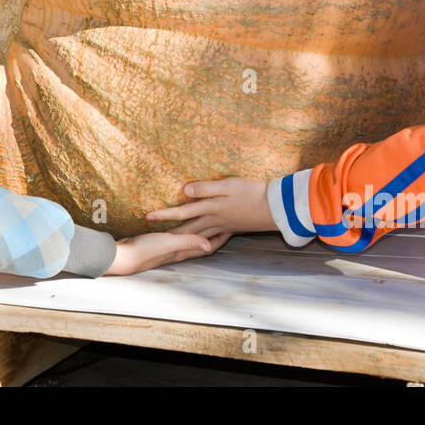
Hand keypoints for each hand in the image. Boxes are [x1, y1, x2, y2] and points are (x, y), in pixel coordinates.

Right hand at [104, 230, 230, 275]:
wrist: (123, 256)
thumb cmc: (145, 250)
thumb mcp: (168, 243)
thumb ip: (188, 242)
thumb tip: (210, 246)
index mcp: (184, 250)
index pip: (209, 245)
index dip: (222, 237)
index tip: (234, 227)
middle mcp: (180, 250)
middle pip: (203, 242)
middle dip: (216, 232)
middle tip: (226, 220)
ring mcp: (170, 247)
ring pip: (192, 238)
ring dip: (202, 230)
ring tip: (210, 219)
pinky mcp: (161, 242)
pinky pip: (180, 234)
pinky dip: (186, 228)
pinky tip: (183, 221)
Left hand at [144, 177, 274, 238]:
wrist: (275, 209)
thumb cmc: (252, 192)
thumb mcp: (228, 185)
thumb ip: (206, 188)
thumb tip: (185, 190)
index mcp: (211, 209)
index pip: (182, 212)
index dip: (165, 214)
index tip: (148, 216)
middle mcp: (214, 221)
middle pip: (187, 228)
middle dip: (170, 232)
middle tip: (154, 237)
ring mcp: (223, 226)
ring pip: (198, 234)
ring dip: (184, 237)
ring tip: (171, 240)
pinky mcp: (231, 227)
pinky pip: (211, 236)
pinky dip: (201, 239)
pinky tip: (199, 239)